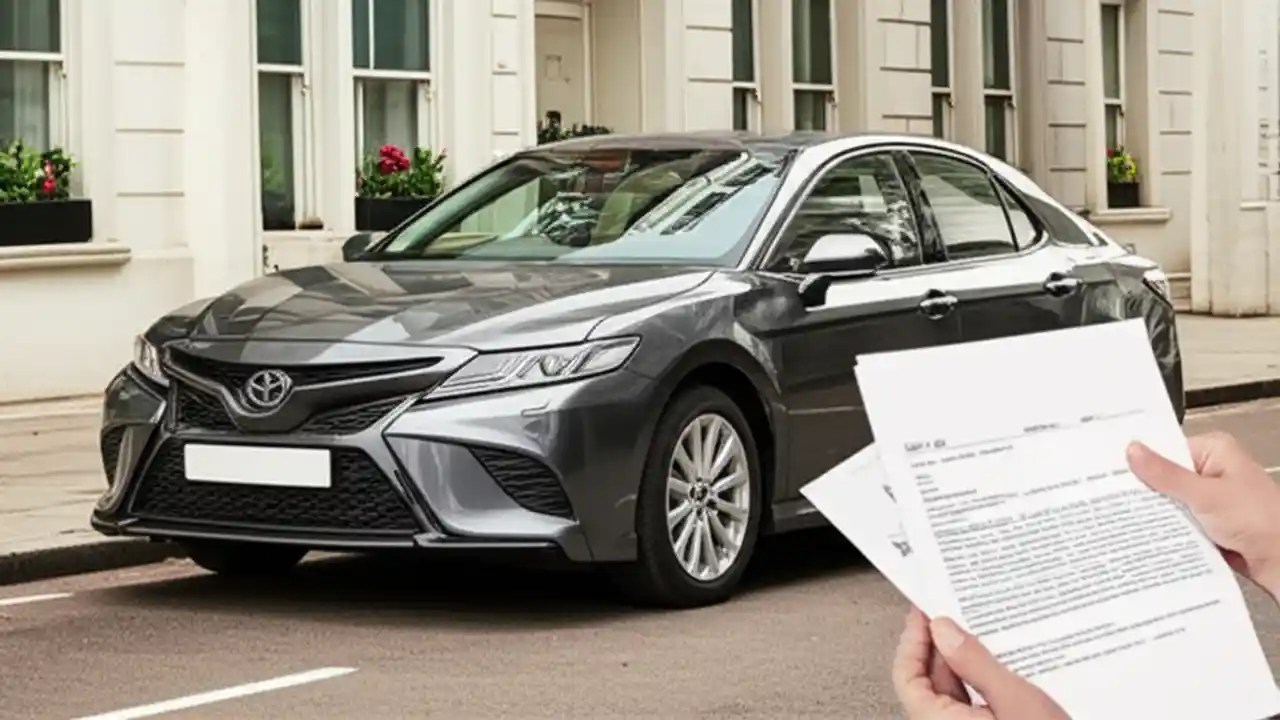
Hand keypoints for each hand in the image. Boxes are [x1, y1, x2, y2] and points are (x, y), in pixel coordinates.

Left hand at [892, 608, 1068, 718]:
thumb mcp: (1014, 699)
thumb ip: (974, 662)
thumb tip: (942, 629)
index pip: (906, 676)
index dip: (912, 641)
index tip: (924, 611)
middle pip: (929, 683)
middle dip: (941, 647)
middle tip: (955, 612)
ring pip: (953, 694)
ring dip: (963, 663)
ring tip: (980, 630)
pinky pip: (973, 707)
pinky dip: (980, 683)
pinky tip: (997, 662)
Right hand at [1127, 433, 1279, 598]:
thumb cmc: (1259, 522)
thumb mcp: (1206, 496)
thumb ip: (1166, 474)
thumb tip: (1133, 450)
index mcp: (1214, 450)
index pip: (1165, 448)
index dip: (1139, 460)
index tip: (1111, 471)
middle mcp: (1211, 468)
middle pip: (1165, 474)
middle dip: (1146, 489)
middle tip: (1114, 497)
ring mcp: (1209, 495)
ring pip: (1170, 498)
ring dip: (1156, 511)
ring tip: (1127, 516)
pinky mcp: (1207, 518)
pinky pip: (1178, 517)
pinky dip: (1167, 525)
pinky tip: (1149, 532)